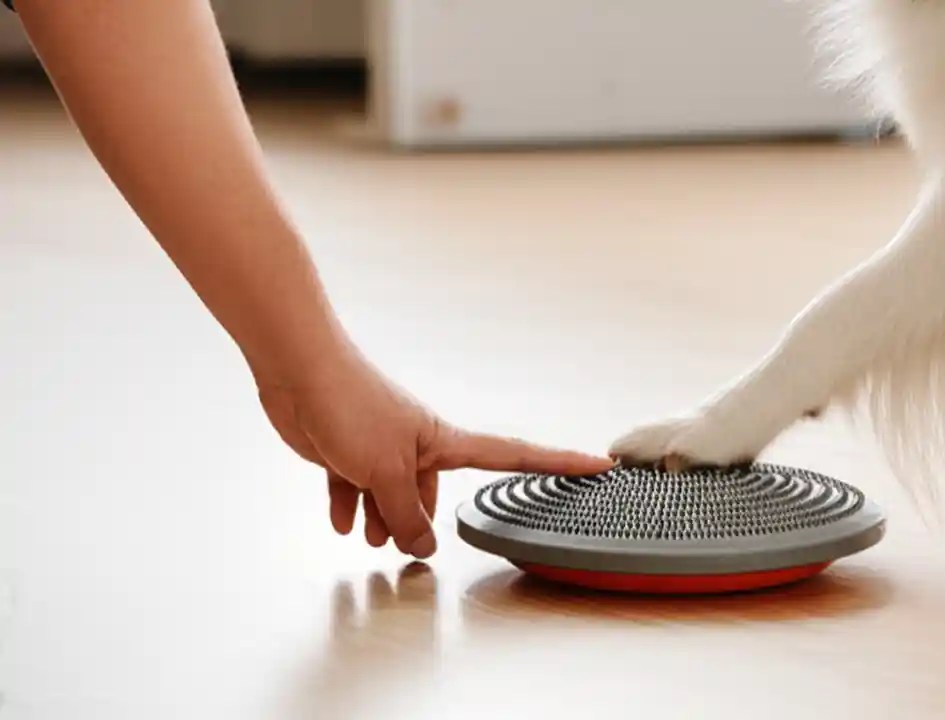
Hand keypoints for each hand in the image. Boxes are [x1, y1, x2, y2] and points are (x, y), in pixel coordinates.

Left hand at [255, 346, 614, 558]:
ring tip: (367, 537)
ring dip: (381, 520)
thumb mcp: (385, 472)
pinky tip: (340, 521)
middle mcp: (420, 444)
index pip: (514, 455)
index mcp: (445, 442)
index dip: (558, 462)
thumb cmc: (351, 405)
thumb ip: (403, 514)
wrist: (300, 370)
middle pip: (434, 494)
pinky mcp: (349, 448)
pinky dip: (348, 505)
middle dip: (419, 522)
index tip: (598, 463)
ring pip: (392, 495)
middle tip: (404, 549)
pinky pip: (355, 487)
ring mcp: (384, 446)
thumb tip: (421, 547)